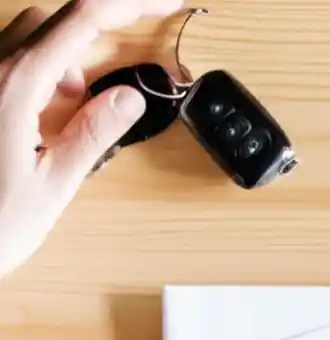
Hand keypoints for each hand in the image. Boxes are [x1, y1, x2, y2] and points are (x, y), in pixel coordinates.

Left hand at [0, 0, 181, 278]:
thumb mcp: (52, 186)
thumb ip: (93, 134)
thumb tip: (129, 96)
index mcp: (15, 87)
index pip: (84, 19)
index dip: (132, 3)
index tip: (167, 3)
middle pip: (55, 19)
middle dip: (95, 40)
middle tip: (114, 88)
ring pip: (26, 37)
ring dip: (61, 59)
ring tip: (69, 114)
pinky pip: (4, 63)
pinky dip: (35, 75)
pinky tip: (38, 119)